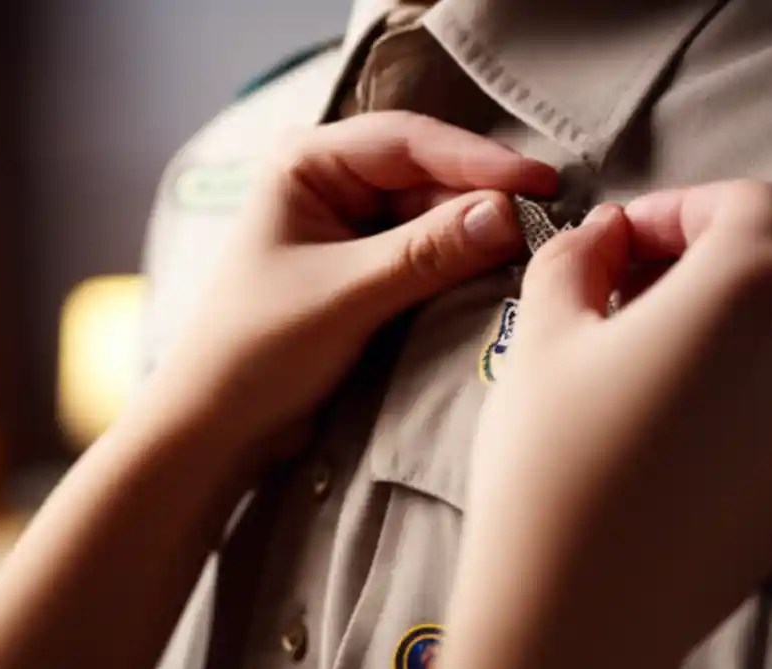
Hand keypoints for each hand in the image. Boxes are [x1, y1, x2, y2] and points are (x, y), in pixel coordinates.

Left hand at [147, 111, 555, 452]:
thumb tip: (509, 215)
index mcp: (306, 163)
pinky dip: (463, 259)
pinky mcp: (368, 268)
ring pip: (435, 213)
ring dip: (480, 229)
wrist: (219, 423)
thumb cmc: (256, 349)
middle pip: (428, 174)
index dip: (477, 159)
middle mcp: (331, 182)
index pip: (406, 141)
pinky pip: (430, 250)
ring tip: (538, 244)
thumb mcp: (346, 295)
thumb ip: (427, 253)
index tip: (540, 182)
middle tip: (552, 220)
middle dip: (485, 196)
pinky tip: (502, 268)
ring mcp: (352, 225)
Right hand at [433, 181, 771, 668]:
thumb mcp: (541, 333)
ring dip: (758, 317)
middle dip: (751, 247)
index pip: (753, 201)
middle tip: (666, 279)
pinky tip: (682, 423)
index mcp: (753, 287)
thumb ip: (576, 256)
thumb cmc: (553, 458)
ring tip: (663, 353)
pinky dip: (761, 386)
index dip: (683, 206)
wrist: (579, 606)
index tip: (624, 241)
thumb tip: (604, 238)